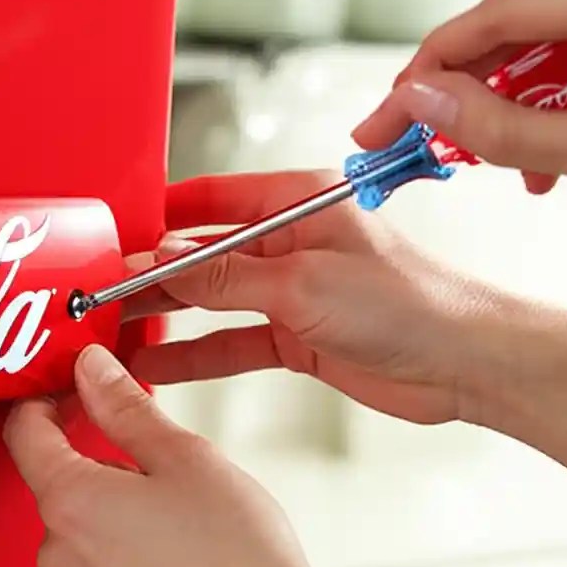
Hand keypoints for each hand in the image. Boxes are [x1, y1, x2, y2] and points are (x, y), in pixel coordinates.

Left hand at [4, 345, 358, 566]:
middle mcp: (59, 555)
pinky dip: (130, 558)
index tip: (74, 388)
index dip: (47, 398)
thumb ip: (126, 407)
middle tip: (163, 466)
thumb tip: (91, 368)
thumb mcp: (188, 460)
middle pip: (60, 484)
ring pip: (84, 531)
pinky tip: (181, 563)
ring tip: (184, 523)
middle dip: (102, 464)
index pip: (24, 431)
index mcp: (71, 502)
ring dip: (119, 514)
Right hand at [128, 171, 502, 424]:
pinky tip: (156, 365)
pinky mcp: (296, 336)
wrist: (464, 364)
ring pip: (212, 301)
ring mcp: (291, 291)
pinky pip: (231, 342)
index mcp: (296, 203)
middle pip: (204, 255)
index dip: (161, 219)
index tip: (116, 238)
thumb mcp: (300, 283)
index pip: (211, 201)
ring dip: (168, 318)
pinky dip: (195, 354)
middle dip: (154, 275)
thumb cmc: (408, 302)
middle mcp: (290, 242)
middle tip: (102, 293)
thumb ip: (224, 276)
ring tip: (115, 331)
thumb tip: (161, 262)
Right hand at [352, 0, 566, 207]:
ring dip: (503, 98)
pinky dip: (545, 95)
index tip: (390, 114)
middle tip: (414, 137)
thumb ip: (502, 128)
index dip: (432, 67)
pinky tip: (541, 149)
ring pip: (536, 33)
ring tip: (495, 160)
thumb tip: (421, 102)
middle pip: (511, 18)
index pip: (501, 15)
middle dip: (460, 85)